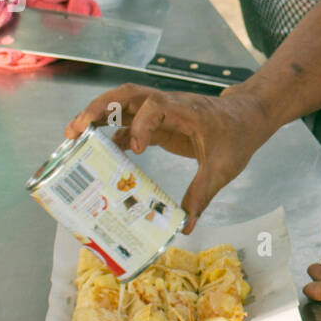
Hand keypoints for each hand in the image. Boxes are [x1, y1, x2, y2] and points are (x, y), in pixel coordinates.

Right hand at [65, 84, 271, 231]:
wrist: (247, 118)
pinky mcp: (158, 123)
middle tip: (76, 128)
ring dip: (97, 116)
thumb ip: (202, 194)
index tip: (138, 149)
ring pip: (123, 105)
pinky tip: (99, 153)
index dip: (143, 124)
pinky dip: (111, 134)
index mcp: (185, 110)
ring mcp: (161, 112)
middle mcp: (168, 106)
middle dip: (99, 109)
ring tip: (73, 135)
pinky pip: (129, 123)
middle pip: (127, 95)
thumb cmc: (237, 137)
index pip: (156, 106)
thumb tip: (186, 225)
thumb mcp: (223, 168)